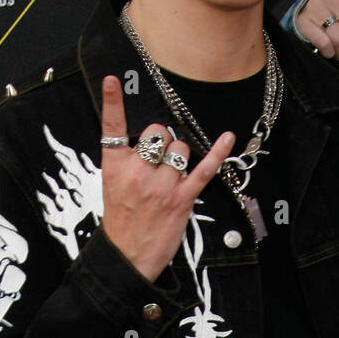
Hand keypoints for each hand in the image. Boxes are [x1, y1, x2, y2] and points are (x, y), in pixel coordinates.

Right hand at [98, 76, 233, 281]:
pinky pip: (204, 169)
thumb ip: (127, 161)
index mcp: (114, 167)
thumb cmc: (122, 221)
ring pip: (180, 148)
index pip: (112, 128)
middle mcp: (136, 173)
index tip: (113, 80)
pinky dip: (217, 152)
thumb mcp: (113, 186)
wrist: (127, 257)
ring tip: (172, 173)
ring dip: (180, 155)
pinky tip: (226, 138)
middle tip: (159, 157)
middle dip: (162, 138)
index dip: (112, 101)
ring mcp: (160, 186)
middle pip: (157, 133)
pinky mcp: (181, 198)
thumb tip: (150, 139)